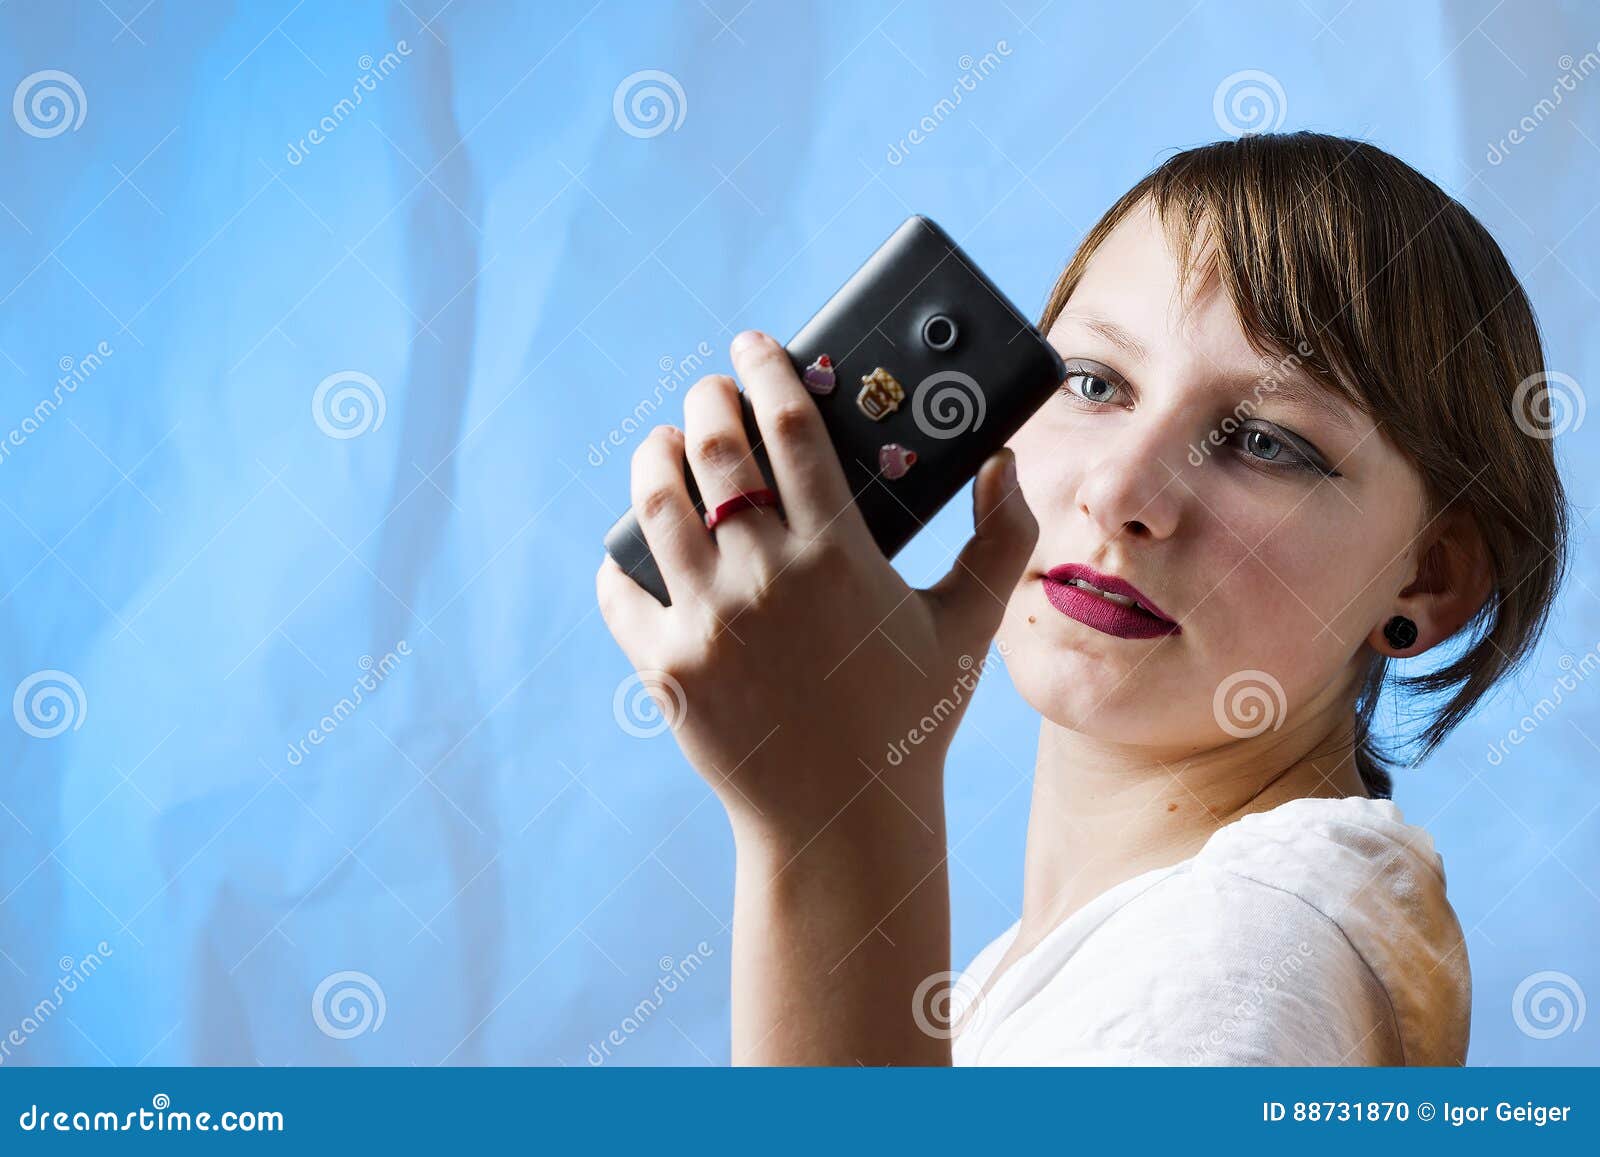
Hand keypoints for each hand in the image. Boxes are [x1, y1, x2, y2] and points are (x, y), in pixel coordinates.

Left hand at [596, 329, 1038, 838]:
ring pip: (655, 504)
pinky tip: (639, 540)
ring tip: (665, 446)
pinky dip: (622, 555)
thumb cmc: (908, 721)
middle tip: (711, 393)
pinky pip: (620, 589)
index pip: (788, 427)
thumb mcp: (967, 629)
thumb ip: (998, 541)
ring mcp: (706, 624)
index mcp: (838, 557)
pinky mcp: (664, 668)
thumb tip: (1002, 462)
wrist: (841, 822)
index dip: (766, 371)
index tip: (755, 344)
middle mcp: (765, 580)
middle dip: (705, 401)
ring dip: (654, 457)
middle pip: (712, 449)